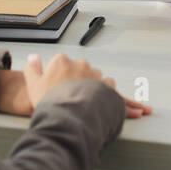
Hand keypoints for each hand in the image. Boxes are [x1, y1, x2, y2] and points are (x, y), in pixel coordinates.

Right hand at [0, 53, 151, 118]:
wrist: (65, 113)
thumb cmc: (48, 101)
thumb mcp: (33, 84)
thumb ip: (32, 69)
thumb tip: (33, 57)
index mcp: (63, 62)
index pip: (64, 66)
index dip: (63, 79)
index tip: (63, 87)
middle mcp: (82, 65)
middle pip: (83, 74)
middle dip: (84, 85)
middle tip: (82, 101)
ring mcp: (96, 76)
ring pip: (102, 84)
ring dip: (106, 93)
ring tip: (124, 109)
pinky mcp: (108, 89)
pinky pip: (118, 96)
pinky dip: (127, 104)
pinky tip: (138, 110)